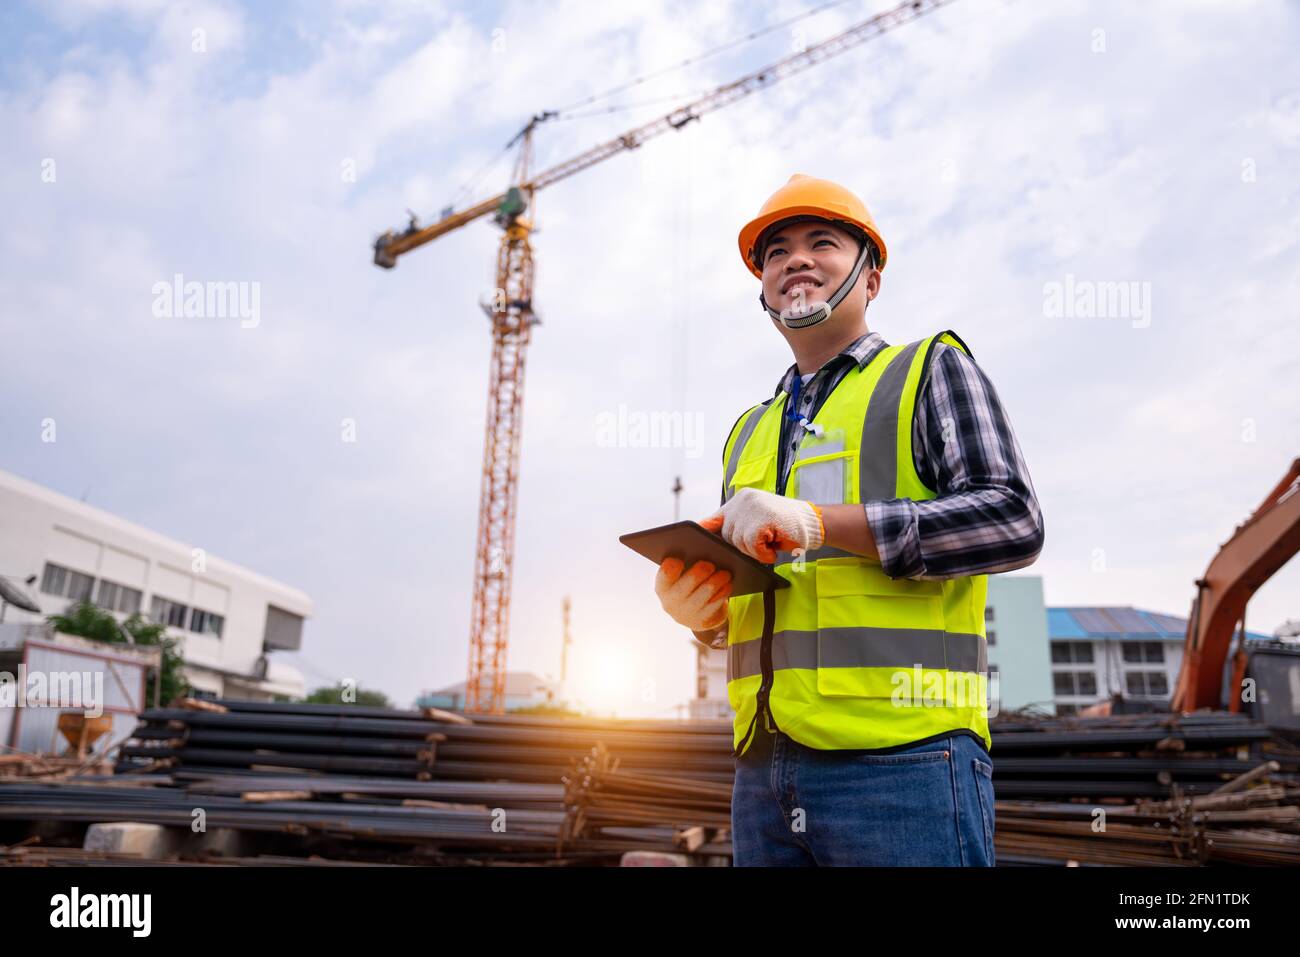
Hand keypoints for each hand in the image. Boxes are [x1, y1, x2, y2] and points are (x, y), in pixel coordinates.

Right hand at [655, 558, 731, 630]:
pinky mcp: (703, 620)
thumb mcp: (679, 578)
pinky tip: (728, 585)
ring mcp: (687, 612)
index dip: (672, 567)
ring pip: (705, 593)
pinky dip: (723, 592)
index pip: (665, 574)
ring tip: (725, 573)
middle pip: (688, 583)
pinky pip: (715, 603)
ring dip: (716, 581)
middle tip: (710, 564)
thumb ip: (684, 565)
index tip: (680, 559)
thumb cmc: (686, 586)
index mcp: (663, 587)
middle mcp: (672, 601)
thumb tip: (702, 549)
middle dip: (700, 572)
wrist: (691, 615)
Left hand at [700, 487, 823, 562]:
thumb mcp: (756, 522)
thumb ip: (736, 526)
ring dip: (756, 550)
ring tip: (771, 541)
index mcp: (740, 499)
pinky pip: (752, 545)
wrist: (813, 523)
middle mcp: (743, 500)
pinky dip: (764, 552)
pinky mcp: (762, 519)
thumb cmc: (784, 527)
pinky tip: (774, 546)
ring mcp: (753, 508)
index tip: (694, 535)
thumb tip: (709, 534)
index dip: (705, 529)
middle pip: (727, 535)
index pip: (716, 517)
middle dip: (743, 546)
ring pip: (739, 542)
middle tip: (763, 542)